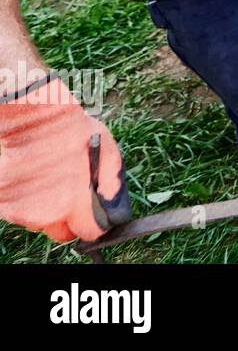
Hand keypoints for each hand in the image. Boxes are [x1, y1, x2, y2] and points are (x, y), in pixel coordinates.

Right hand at [0, 74, 130, 242]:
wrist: (34, 117)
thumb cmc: (73, 131)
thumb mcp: (109, 154)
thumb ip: (111, 187)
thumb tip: (114, 209)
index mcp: (78, 204)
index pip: (90, 233)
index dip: (93, 223)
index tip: (91, 214)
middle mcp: (48, 213)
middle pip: (61, 232)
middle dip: (66, 217)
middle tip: (67, 192)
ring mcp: (22, 210)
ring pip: (37, 220)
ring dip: (42, 205)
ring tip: (47, 175)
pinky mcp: (3, 203)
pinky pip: (16, 209)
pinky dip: (22, 197)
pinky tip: (30, 174)